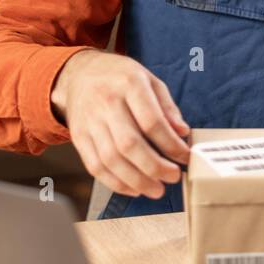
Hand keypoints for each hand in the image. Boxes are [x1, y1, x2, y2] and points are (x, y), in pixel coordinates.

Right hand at [52, 49, 191, 199]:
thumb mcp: (149, 80)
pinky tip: (133, 188)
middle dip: (155, 167)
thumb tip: (182, 133)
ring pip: (111, 159)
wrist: (80, 73)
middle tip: (173, 177)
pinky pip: (95, 166)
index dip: (171, 144)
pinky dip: (115, 183)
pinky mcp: (78, 136)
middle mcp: (106, 102)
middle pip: (130, 144)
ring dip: (137, 180)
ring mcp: (89, 121)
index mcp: (129, 84)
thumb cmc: (120, 78)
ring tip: (157, 189)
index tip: (185, 158)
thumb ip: (167, 107)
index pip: (152, 121)